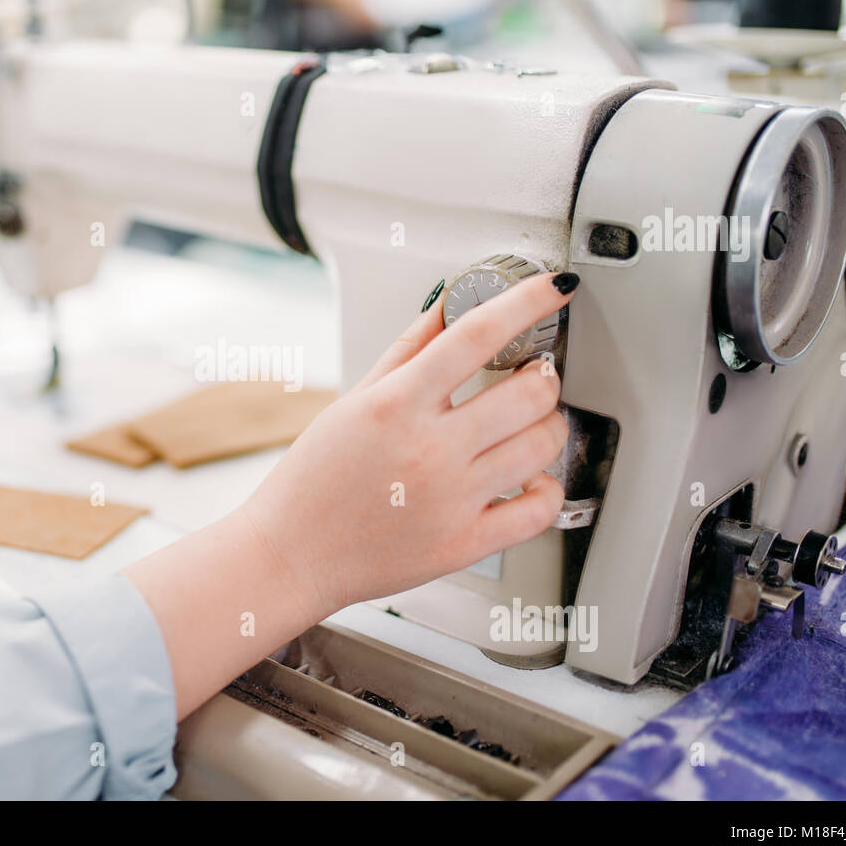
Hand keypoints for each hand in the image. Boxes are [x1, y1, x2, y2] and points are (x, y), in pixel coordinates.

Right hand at [127, 272, 576, 717]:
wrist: (292, 555)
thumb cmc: (313, 482)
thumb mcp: (351, 401)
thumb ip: (407, 351)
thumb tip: (448, 307)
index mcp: (396, 405)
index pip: (477, 335)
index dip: (527, 302)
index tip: (553, 289)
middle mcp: (428, 449)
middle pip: (528, 391)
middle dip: (542, 375)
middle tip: (534, 375)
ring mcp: (451, 499)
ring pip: (542, 445)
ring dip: (550, 425)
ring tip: (532, 423)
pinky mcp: (464, 544)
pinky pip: (538, 510)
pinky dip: (547, 488)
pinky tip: (530, 478)